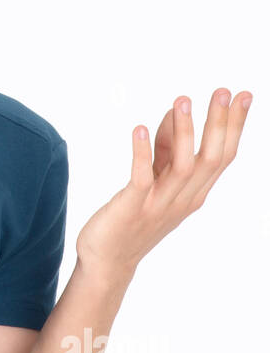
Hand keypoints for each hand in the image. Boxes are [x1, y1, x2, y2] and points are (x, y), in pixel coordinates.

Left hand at [75, 88, 252, 279]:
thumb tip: (174, 112)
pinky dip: (142, 154)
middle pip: (210, 159)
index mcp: (194, 192)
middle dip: (218, 124)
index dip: (234, 126)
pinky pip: (141, 179)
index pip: (222, 156)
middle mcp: (183, 199)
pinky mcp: (132, 208)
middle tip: (223, 91)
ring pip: (182, 167)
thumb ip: (166, 148)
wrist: (107, 261)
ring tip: (182, 100)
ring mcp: (159, 205)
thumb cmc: (133, 217)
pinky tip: (138, 129)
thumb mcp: (157, 180)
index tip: (244, 95)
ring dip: (184, 132)